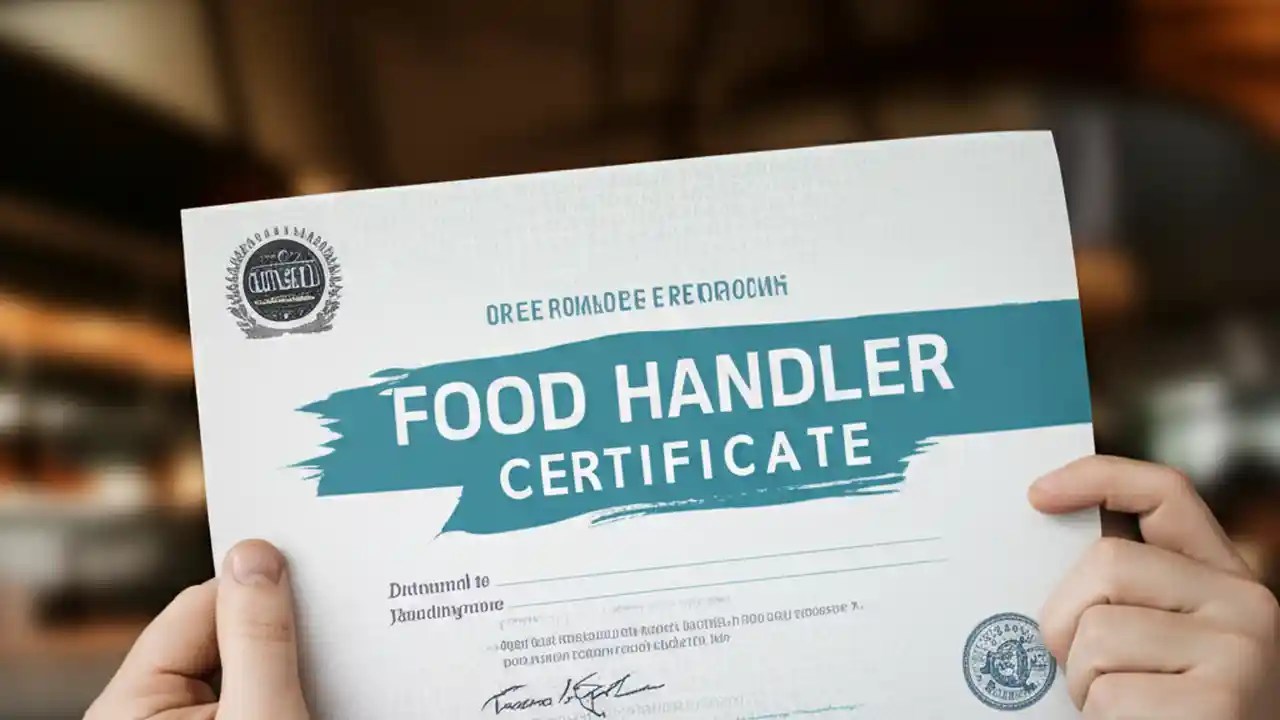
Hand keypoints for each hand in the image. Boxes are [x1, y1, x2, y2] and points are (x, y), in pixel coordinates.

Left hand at [87, 540, 309, 719]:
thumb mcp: (263, 714)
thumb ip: (258, 638)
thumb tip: (253, 557)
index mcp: (128, 706)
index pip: (197, 605)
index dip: (255, 595)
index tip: (307, 593)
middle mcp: (140, 714)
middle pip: (216, 634)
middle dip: (267, 636)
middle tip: (316, 650)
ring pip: (234, 664)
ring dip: (276, 665)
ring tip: (309, 688)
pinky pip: (242, 692)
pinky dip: (275, 689)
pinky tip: (304, 700)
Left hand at [1031, 456, 1279, 718]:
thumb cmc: (1177, 708)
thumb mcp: (1163, 645)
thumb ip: (1131, 598)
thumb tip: (1041, 546)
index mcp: (1227, 580)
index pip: (1167, 494)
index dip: (1099, 478)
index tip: (1037, 493)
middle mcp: (1246, 604)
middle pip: (1106, 564)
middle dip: (1067, 618)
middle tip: (1084, 669)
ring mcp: (1240, 652)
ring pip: (1096, 633)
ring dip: (1086, 684)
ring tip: (1128, 709)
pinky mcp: (1221, 701)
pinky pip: (1111, 695)